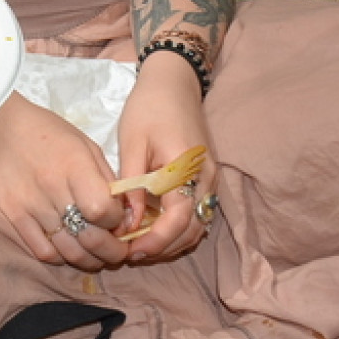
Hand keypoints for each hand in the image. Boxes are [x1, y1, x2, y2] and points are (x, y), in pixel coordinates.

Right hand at [0, 94, 128, 271]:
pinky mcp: (13, 214)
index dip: (117, 221)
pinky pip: (42, 251)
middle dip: (112, 252)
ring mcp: (31, 204)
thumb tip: (126, 216)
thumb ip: (107, 180)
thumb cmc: (48, 132)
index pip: (103, 210)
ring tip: (96, 256)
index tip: (119, 220)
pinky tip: (67, 249)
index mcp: (75, 165)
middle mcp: (53, 187)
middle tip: (117, 251)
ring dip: (89, 260)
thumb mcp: (85, 145)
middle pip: (90, 238)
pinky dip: (60, 258)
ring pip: (69, 251)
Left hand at [111, 61, 214, 264]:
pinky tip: (151, 230)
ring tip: (138, 247)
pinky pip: (195, 213)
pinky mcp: (204, 179)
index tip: (132, 251)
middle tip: (130, 255)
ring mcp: (209, 180)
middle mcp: (205, 179)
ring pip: (197, 225)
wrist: (173, 84)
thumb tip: (129, 222)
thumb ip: (132, 183)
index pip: (180, 218)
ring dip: (171, 241)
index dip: (157, 240)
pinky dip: (177, 228)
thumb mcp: (132, 142)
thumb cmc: (148, 108)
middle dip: (163, 247)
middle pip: (192, 229)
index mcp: (186, 168)